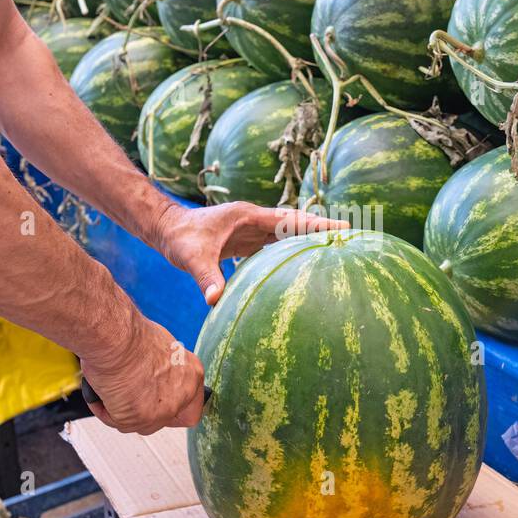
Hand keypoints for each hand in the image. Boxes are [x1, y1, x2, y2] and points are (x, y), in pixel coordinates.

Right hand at [82, 314, 205, 433]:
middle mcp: (183, 395)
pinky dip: (105, 410)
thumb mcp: (158, 348)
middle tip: (126, 398)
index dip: (173, 410)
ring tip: (108, 389)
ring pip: (141, 424)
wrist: (115, 337)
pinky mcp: (140, 418)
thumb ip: (163, 370)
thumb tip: (152, 377)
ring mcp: (163, 410)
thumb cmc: (130, 335)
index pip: (191, 408)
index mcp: (191, 374)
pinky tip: (99, 395)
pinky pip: (118, 422)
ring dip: (123, 411)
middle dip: (144, 412)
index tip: (156, 403)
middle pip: (165, 419)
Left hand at [155, 201, 347, 305]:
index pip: (289, 219)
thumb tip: (215, 300)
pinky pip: (276, 242)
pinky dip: (292, 248)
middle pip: (295, 222)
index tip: (343, 226)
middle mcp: (254, 219)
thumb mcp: (192, 258)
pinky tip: (304, 262)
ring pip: (287, 232)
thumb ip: (206, 277)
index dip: (316, 223)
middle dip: (322, 227)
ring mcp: (251, 228)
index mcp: (248, 216)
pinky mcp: (246, 239)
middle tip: (351, 233)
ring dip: (309, 237)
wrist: (166, 229)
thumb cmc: (179, 239)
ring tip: (336, 247)